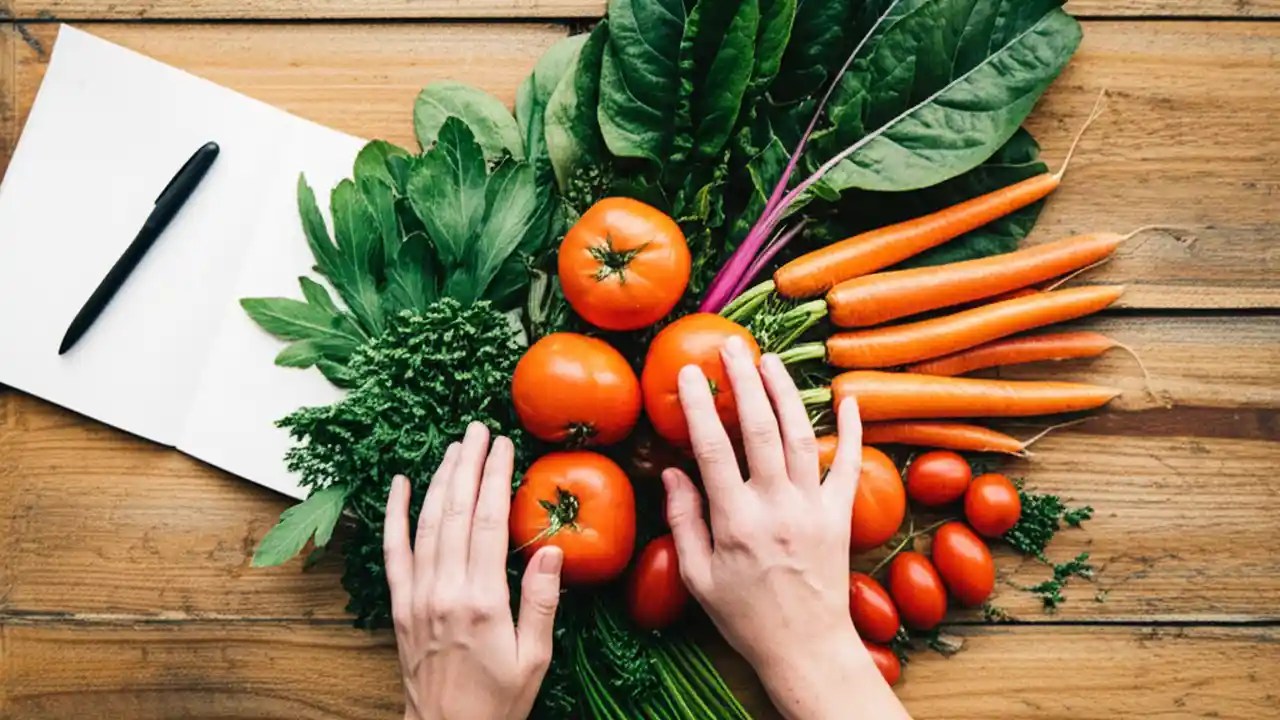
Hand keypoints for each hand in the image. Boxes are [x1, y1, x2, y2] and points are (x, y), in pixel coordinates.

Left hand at [383, 423, 563, 719]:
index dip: (496, 479)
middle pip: (456, 512)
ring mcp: (418, 597)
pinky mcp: (400, 607)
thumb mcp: (535, 658)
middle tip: (478, 429)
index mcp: (482, 601)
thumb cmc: (497, 701)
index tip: (504, 446)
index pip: (489, 523)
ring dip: (439, 480)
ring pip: (426, 524)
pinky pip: (393, 552)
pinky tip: (399, 484)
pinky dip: (394, 515)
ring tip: (453, 447)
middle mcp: (445, 592)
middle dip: (468, 465)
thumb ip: (542, 601)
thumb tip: (551, 550)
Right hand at [662, 336, 910, 719]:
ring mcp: (813, 508)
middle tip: (732, 347)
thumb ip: (684, 521)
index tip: (689, 372)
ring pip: (802, 436)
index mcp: (735, 522)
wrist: (805, 647)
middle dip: (744, 381)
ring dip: (786, 393)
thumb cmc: (745, 616)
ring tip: (772, 360)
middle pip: (760, 429)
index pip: (713, 449)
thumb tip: (671, 470)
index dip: (699, 406)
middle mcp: (776, 507)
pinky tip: (848, 397)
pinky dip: (852, 429)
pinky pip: (849, 465)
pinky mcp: (840, 516)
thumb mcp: (698, 577)